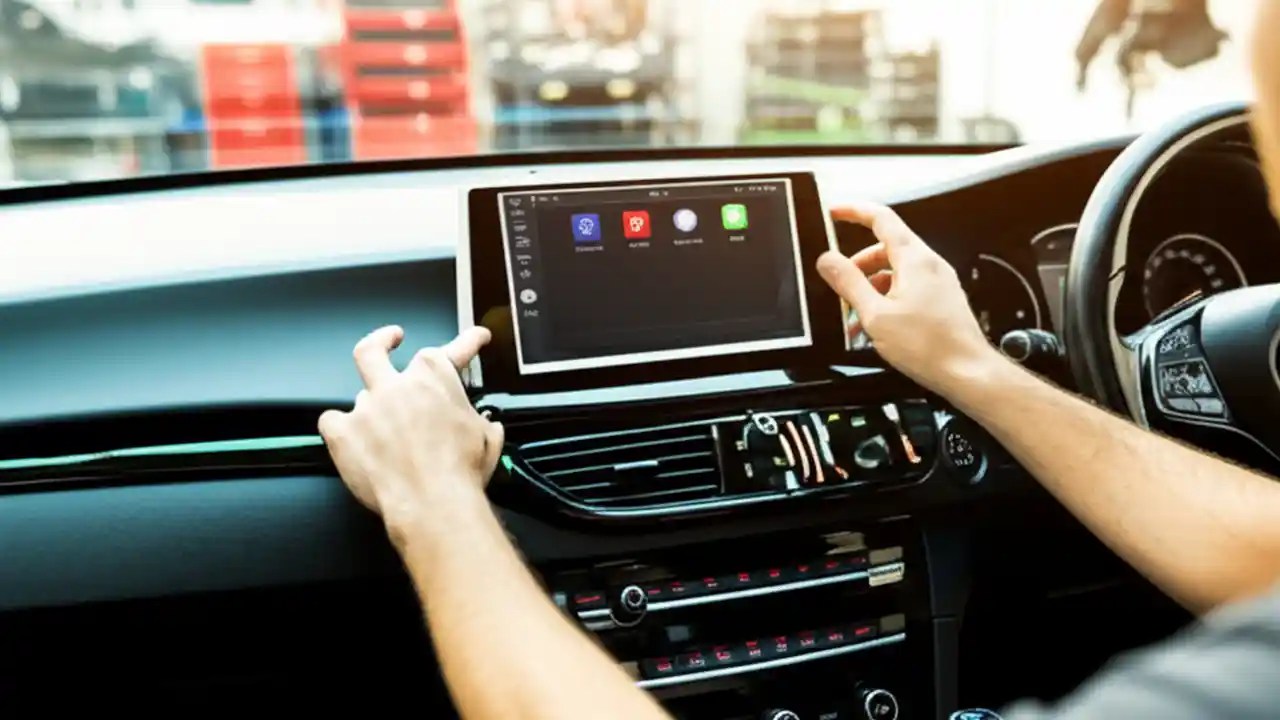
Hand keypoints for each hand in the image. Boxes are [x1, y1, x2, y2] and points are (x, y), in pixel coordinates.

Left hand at [318, 326, 503, 538]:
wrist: (433, 504)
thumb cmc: (459, 474)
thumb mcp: (486, 439)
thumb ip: (480, 422)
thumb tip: (483, 424)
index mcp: (435, 377)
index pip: (452, 349)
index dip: (467, 341)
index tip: (475, 338)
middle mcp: (398, 385)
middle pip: (376, 349)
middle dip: (382, 339)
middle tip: (390, 338)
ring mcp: (367, 406)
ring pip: (360, 394)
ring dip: (373, 409)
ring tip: (384, 435)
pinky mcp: (343, 432)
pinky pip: (332, 420)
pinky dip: (340, 428)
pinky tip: (351, 439)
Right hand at [817, 202, 1000, 394]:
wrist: (966, 373)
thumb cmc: (929, 347)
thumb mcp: (876, 315)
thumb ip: (849, 284)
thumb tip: (827, 260)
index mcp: (915, 260)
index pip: (881, 218)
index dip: (854, 211)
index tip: (835, 212)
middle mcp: (930, 265)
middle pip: (885, 249)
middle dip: (857, 265)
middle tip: (839, 285)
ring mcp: (938, 282)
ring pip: (895, 272)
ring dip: (871, 288)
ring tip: (855, 317)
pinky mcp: (941, 300)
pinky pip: (908, 289)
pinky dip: (887, 300)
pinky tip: (875, 327)